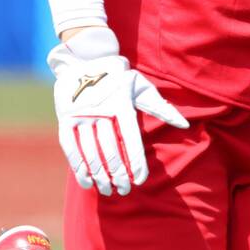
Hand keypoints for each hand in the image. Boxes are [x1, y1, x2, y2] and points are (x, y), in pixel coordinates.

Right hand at [48, 27, 188, 196]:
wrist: (85, 58)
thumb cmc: (120, 76)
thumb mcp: (141, 87)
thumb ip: (162, 108)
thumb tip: (185, 124)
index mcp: (121, 104)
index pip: (130, 139)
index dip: (135, 161)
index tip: (139, 180)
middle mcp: (100, 111)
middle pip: (110, 150)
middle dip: (117, 174)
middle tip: (123, 191)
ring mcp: (81, 115)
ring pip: (90, 152)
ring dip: (99, 174)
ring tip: (107, 190)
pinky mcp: (65, 118)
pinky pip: (70, 147)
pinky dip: (78, 166)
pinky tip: (87, 181)